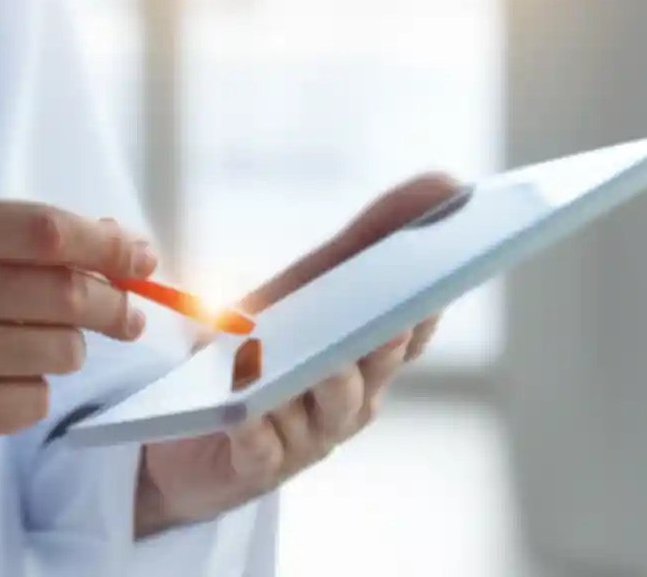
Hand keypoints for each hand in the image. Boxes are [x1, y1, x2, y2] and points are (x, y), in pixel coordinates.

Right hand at [0, 201, 156, 475]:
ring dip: (59, 350)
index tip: (140, 255)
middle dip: (115, 304)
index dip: (108, 242)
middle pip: (71, 292)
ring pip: (62, 350)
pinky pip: (35, 399)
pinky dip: (27, 392)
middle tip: (127, 315)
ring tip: (15, 348)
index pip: (48, 230)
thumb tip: (102, 238)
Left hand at [136, 174, 459, 536]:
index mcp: (367, 353)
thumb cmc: (264, 351)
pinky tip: (245, 408)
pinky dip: (255, 425)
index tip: (453, 266)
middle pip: (377, 366)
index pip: (414, 325)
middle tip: (397, 317)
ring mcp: (307, 434)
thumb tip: (443, 183)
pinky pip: (260, 446)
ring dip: (331, 384)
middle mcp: (349, 397)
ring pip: (330, 408)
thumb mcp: (309, 285)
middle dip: (388, 342)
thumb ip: (370, 238)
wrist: (193, 430)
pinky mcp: (256, 463)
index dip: (431, 300)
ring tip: (327, 363)